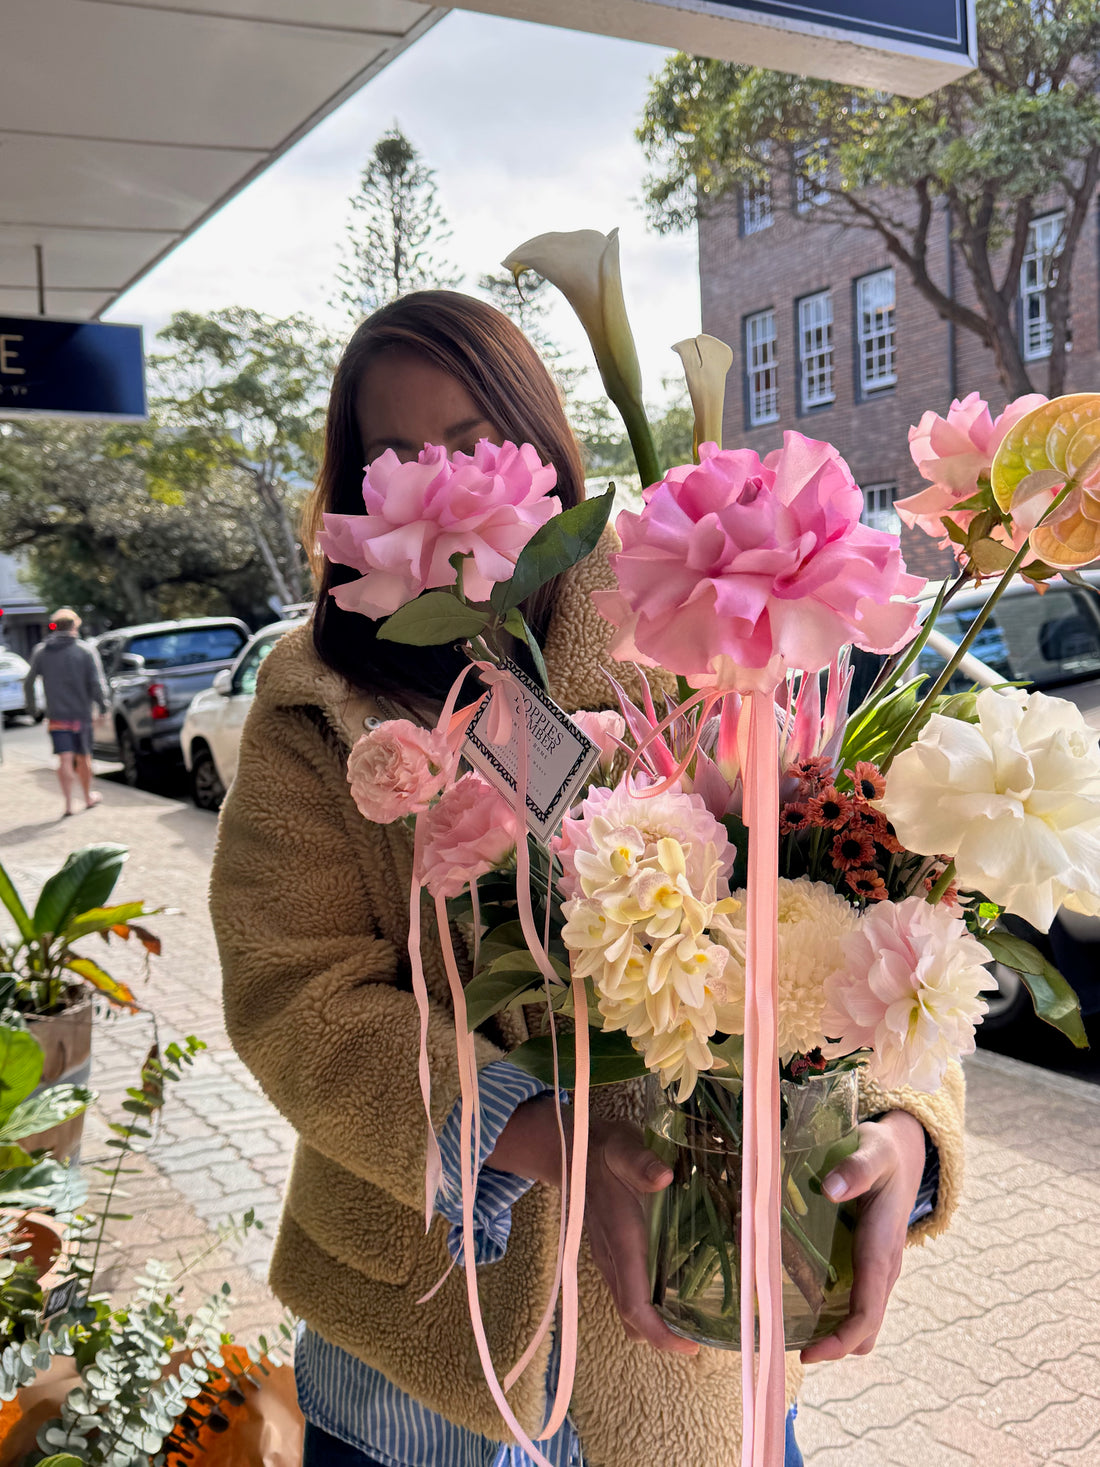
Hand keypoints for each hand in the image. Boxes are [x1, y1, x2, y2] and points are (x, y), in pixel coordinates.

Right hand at [487, 1103, 696, 1354]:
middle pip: (632, 1317)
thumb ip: (642, 1163)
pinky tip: (678, 1290)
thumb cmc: (605, 1150)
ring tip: (697, 1318)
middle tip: (703, 1336)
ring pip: (630, 1307)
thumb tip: (664, 1177)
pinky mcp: (612, 1253)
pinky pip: (631, 1291)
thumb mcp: (625, 1148)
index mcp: (620, 1240)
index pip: (633, 1303)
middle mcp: (612, 1258)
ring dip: (658, 1323)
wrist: (573, 1150)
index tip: (690, 1347)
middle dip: (664, 1337)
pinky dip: (652, 1304)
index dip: (659, 1334)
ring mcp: (610, 1258)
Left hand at [799, 1110, 926, 1364]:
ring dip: (830, 1330)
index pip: (867, 1314)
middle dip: (833, 1345)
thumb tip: (833, 1190)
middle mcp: (882, 1268)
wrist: (903, 1152)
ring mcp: (876, 1268)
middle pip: (864, 1328)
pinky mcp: (867, 1262)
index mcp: (882, 1250)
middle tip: (786, 1339)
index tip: (808, 1352)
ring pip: (860, 1318)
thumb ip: (856, 1169)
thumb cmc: (885, 1154)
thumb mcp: (874, 1152)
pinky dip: (830, 1310)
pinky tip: (796, 1295)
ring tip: (786, 1323)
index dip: (840, 1341)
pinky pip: (854, 1300)